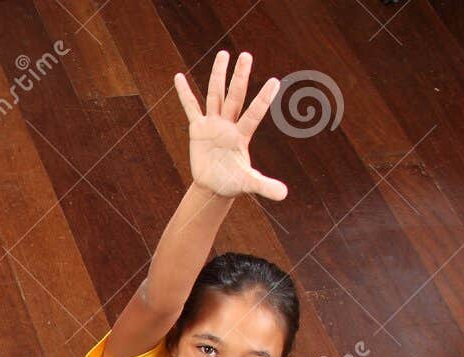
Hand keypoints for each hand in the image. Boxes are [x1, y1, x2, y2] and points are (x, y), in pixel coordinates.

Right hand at [174, 50, 286, 200]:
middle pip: (235, 96)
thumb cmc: (233, 182)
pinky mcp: (198, 128)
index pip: (254, 113)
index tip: (275, 81)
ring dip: (218, 75)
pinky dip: (185, 93)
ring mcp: (213, 124)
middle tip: (246, 55)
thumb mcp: (248, 184)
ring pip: (216, 95)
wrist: (215, 185)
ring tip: (223, 54)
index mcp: (242, 135)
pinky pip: (191, 108)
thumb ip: (265, 185)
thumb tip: (284, 195)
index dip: (263, 99)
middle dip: (240, 76)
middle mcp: (229, 125)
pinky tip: (179, 77)